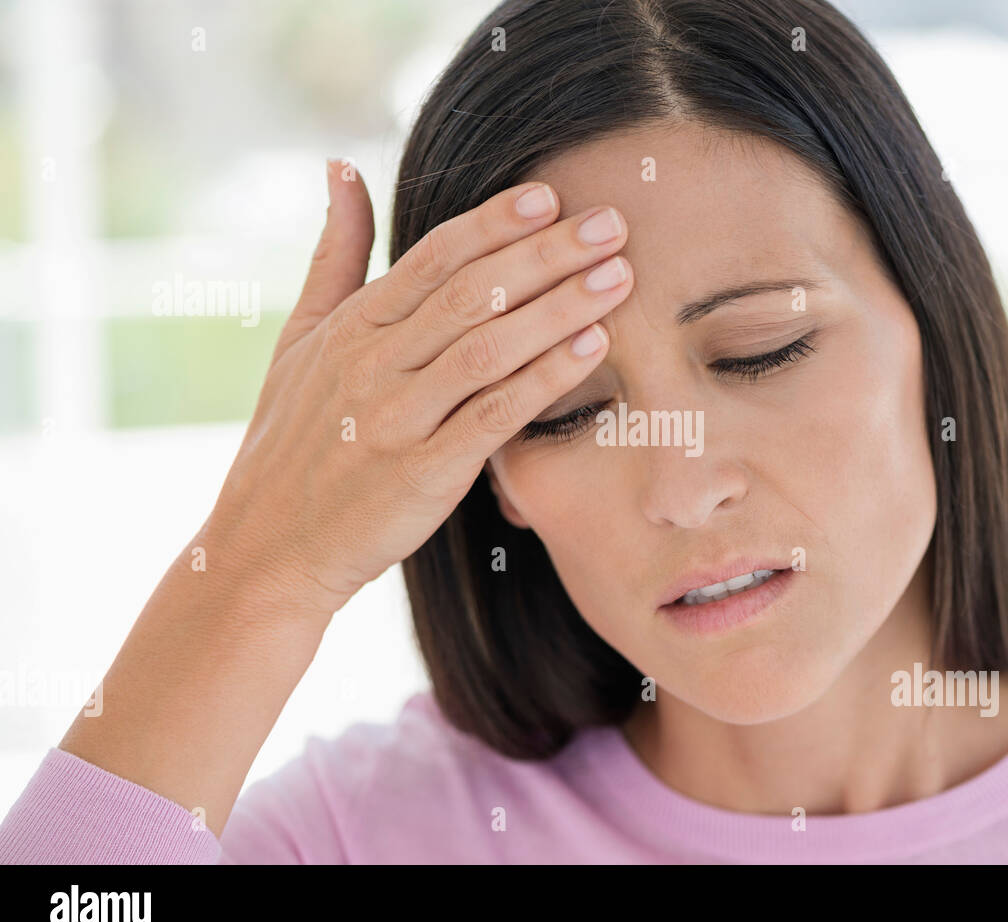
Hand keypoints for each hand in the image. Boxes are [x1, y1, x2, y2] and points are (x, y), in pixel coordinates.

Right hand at [208, 160, 631, 616]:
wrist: (268, 547)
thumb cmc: (291, 443)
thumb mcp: (298, 340)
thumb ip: (333, 256)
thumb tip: (342, 168)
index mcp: (350, 327)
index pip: (433, 258)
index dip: (494, 223)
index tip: (550, 195)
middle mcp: (372, 363)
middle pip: (472, 292)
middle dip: (546, 254)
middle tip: (610, 224)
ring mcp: (397, 417)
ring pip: (489, 347)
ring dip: (560, 307)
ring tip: (618, 278)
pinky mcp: (423, 471)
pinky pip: (495, 414)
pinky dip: (545, 378)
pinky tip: (592, 348)